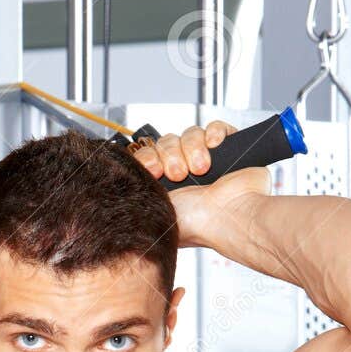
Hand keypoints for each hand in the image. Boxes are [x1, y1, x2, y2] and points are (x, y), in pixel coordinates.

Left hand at [128, 122, 270, 247]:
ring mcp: (207, 161)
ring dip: (192, 148)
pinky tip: (214, 146)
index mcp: (167, 190)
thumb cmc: (197, 224)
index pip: (148, 158)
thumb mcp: (156, 212)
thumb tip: (121, 188)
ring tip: (200, 169)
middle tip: (178, 173)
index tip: (153, 170)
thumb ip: (138, 196)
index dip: (148, 159)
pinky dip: (214, 133)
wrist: (230, 216)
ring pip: (189, 134)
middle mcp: (185, 175)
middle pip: (166, 143)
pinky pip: (215, 128)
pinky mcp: (228, 150)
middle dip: (169, 155)